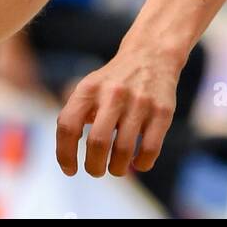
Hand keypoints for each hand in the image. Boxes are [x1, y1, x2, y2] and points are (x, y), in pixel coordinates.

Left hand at [55, 46, 178, 177]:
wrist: (151, 55)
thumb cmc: (113, 82)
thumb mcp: (89, 89)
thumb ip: (75, 116)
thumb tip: (67, 156)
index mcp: (89, 89)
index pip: (68, 126)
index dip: (65, 154)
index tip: (70, 169)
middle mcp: (113, 93)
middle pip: (97, 142)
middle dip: (94, 167)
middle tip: (96, 170)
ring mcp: (139, 102)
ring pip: (123, 151)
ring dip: (117, 169)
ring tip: (116, 168)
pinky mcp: (162, 111)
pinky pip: (149, 150)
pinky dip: (141, 164)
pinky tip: (138, 162)